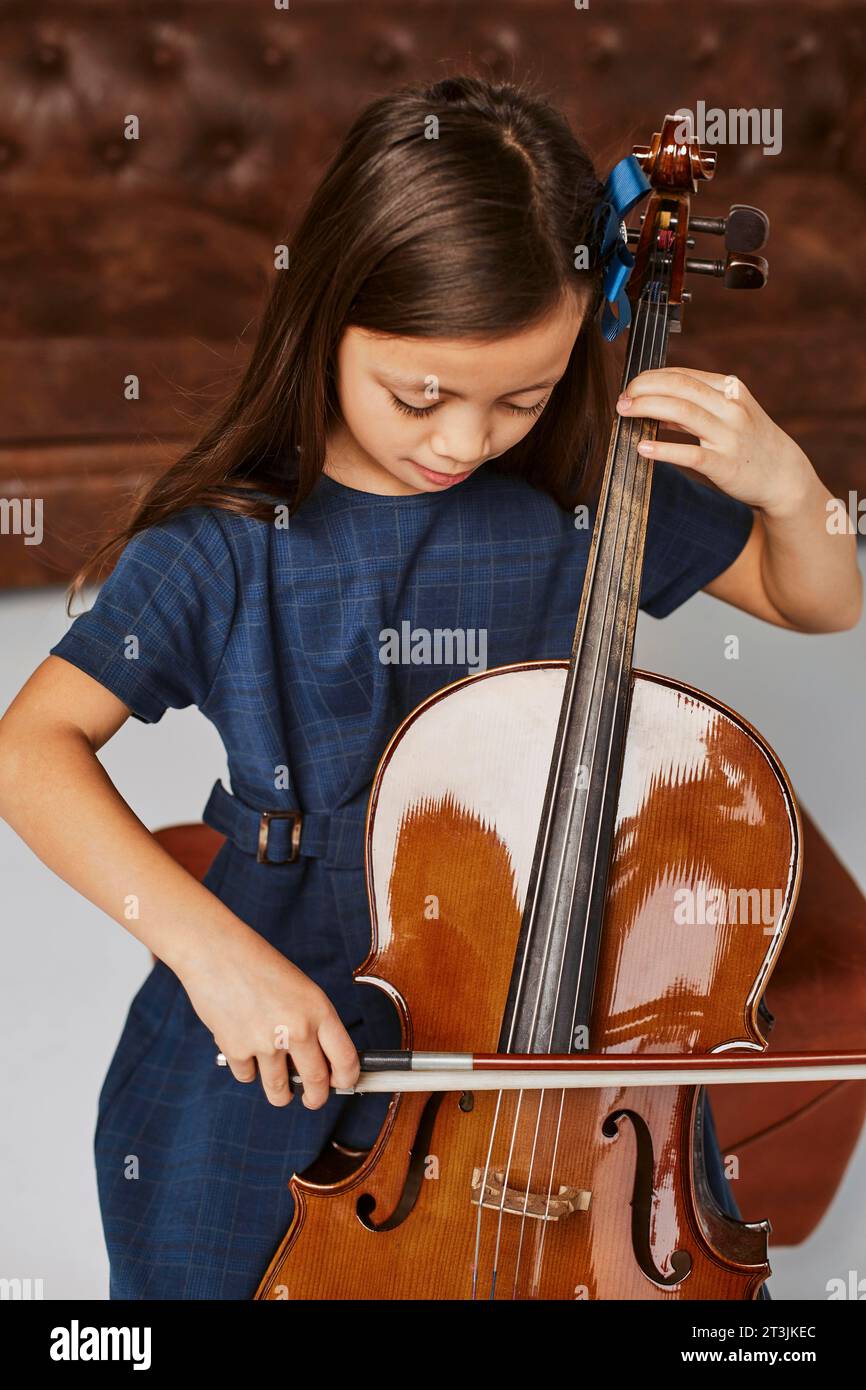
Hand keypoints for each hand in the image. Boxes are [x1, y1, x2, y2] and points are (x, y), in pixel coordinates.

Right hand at [179, 929, 360, 1108]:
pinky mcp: (236, 1050)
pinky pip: (247, 1077)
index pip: (345, 1058)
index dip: (347, 1079)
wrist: (216, 953)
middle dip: (316, 1098)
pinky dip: (247, 1070)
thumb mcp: (300, 990)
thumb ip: (311, 1024)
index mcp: (318, 1010)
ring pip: (279, 1090)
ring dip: (281, 1094)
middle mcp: (297, 1029)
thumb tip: (320, 1062)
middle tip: (312, 1100)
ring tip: (281, 1091)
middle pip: (317, 1083)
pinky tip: (245, 1048)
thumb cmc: (259, 967)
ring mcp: (266, 1042)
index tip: (343, 1084)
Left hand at [616, 367, 811, 518]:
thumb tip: (654, 406)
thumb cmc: (751, 442)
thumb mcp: (729, 415)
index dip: (652, 377)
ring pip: (683, 412)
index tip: (632, 386)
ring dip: (648, 408)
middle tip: (622, 399)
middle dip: (645, 389)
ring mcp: (729, 435)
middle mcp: (731, 408)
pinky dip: (664, 450)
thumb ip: (694, 408)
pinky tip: (643, 449)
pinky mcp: (725, 464)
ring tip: (626, 412)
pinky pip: (690, 454)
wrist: (784, 476)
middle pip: (680, 388)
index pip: (684, 375)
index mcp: (730, 390)